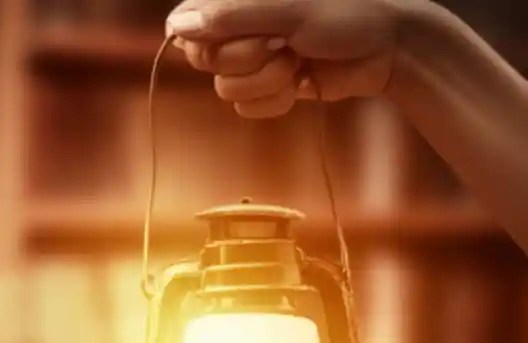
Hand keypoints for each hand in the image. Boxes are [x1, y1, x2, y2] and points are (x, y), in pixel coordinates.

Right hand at [165, 0, 416, 116]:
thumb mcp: (290, 8)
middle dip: (244, 59)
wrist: (392, 49)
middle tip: (280, 45)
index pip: (186, 21)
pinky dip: (274, 101)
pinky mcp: (267, 87)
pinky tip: (299, 84)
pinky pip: (245, 107)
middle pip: (203, 58)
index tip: (239, 36)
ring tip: (299, 63)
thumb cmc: (349, 13)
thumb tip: (176, 26)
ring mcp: (253, 59)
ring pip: (224, 87)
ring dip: (266, 82)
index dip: (204, 38)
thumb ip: (230, 15)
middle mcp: (238, 27)